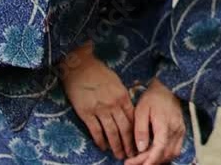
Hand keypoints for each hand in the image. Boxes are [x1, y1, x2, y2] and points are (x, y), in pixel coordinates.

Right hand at [60, 41, 136, 159]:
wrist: (80, 67)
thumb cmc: (99, 73)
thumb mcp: (117, 83)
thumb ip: (123, 97)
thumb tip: (128, 111)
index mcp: (123, 96)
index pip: (133, 119)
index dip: (137, 133)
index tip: (140, 142)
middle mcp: (113, 105)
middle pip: (124, 128)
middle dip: (129, 144)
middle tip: (132, 155)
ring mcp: (100, 109)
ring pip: (111, 132)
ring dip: (116, 145)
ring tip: (119, 155)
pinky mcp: (86, 113)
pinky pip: (95, 130)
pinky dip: (100, 140)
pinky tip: (103, 147)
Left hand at [124, 78, 186, 164]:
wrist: (168, 88)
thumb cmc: (152, 98)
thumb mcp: (141, 110)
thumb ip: (141, 129)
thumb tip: (140, 149)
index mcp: (165, 124)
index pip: (159, 148)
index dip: (148, 160)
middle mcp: (176, 130)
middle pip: (164, 154)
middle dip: (147, 162)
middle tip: (129, 163)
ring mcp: (180, 131)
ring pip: (171, 154)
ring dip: (157, 160)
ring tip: (140, 161)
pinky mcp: (181, 132)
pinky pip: (175, 149)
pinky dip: (164, 156)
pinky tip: (153, 155)